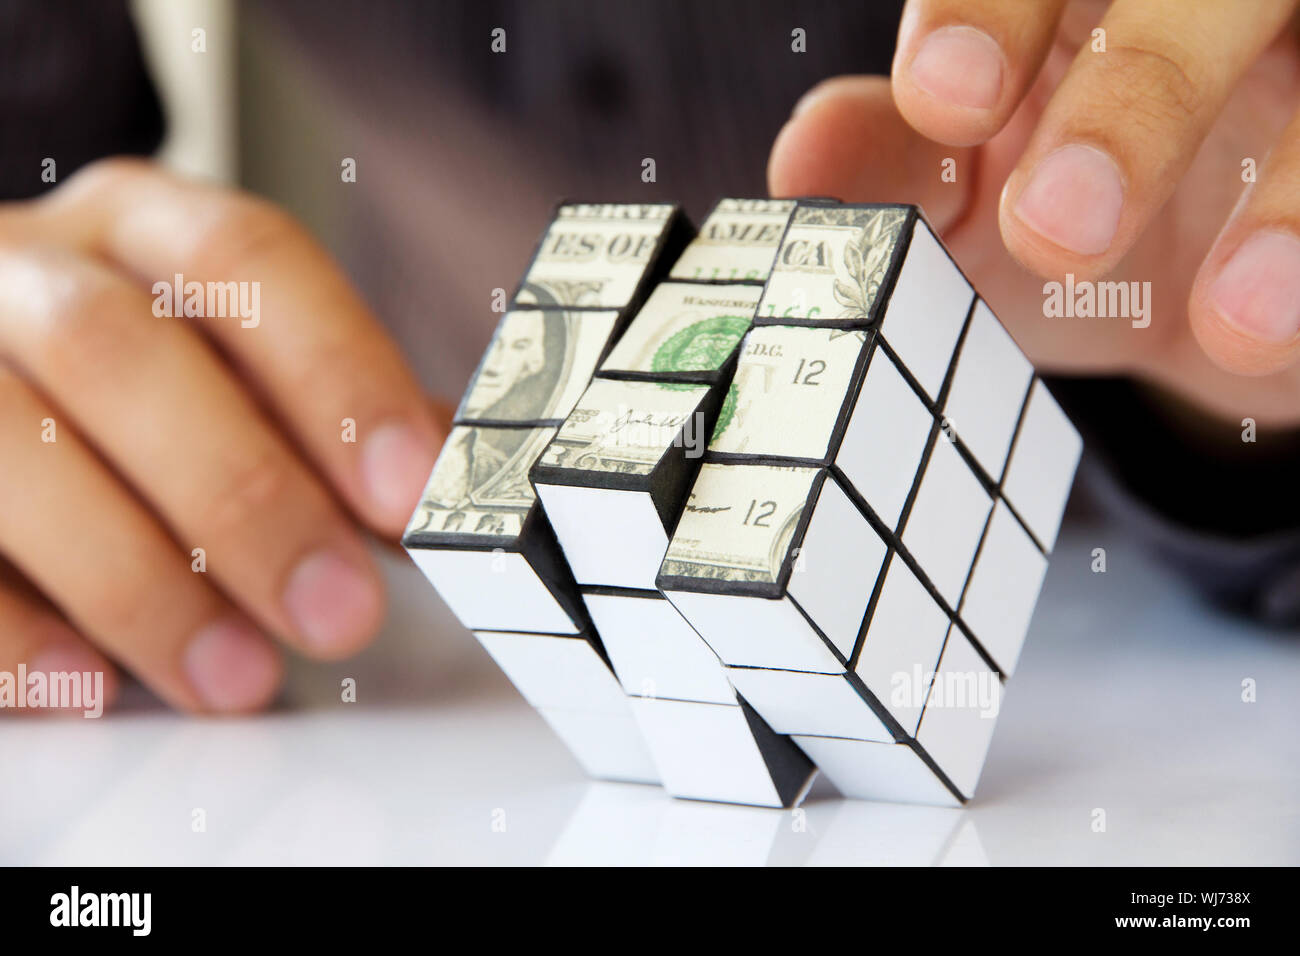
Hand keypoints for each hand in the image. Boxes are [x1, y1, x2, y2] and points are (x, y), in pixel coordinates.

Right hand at [0, 159, 446, 712]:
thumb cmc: (132, 370)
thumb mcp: (228, 358)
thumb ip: (329, 415)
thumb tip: (455, 487)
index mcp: (138, 227)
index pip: (247, 264)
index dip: (336, 376)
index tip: (408, 494)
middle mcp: (24, 271)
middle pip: (121, 353)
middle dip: (243, 495)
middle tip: (338, 613)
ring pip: (12, 449)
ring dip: (138, 580)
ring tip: (237, 678)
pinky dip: (10, 630)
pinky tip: (90, 688)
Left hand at [770, 0, 1299, 424]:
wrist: (1212, 293)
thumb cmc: (1071, 212)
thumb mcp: (966, 201)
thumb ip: (891, 162)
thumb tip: (804, 161)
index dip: (988, 8)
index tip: (948, 103)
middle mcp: (1212, 2)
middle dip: (1137, 92)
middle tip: (1060, 230)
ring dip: (1286, 188)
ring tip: (1226, 316)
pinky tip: (1272, 322)